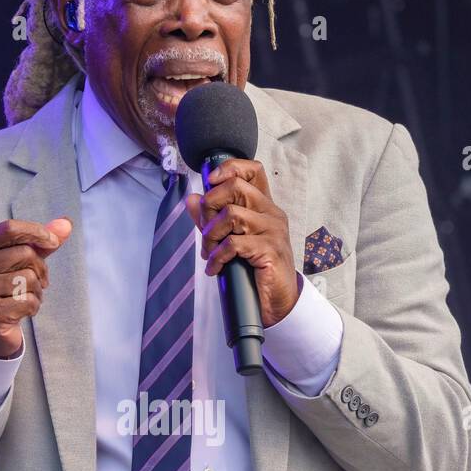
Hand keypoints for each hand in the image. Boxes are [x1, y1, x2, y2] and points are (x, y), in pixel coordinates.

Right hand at [0, 217, 71, 357]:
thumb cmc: (3, 288)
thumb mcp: (17, 262)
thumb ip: (39, 243)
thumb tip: (67, 224)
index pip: (9, 229)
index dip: (37, 232)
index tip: (54, 242)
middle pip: (25, 254)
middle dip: (40, 268)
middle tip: (38, 281)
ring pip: (29, 279)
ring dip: (37, 290)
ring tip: (27, 297)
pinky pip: (28, 301)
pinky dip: (34, 306)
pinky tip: (22, 311)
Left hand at [185, 160, 298, 327]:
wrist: (278, 302)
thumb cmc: (256, 270)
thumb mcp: (231, 240)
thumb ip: (212, 219)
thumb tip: (192, 199)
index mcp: (265, 207)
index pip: (252, 171)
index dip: (229, 168)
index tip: (211, 183)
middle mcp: (271, 214)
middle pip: (236, 187)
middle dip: (210, 206)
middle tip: (205, 229)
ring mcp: (273, 231)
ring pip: (231, 214)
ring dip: (211, 236)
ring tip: (209, 253)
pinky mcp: (270, 250)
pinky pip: (233, 244)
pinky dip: (217, 257)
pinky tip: (214, 268)